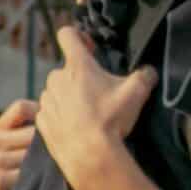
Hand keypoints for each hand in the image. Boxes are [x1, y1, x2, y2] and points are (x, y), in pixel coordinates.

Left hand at [35, 28, 155, 189]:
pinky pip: (50, 112)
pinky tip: (76, 127)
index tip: (90, 49)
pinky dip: (61, 116)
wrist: (89, 155)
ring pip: (58, 91)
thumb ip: (145, 75)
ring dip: (70, 97)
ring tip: (88, 115)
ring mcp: (46, 100)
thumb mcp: (137, 92)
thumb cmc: (111, 120)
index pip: (67, 34)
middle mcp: (56, 78)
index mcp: (77, 66)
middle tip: (99, 94)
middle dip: (81, 77)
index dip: (79, 37)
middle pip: (67, 69)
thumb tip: (148, 72)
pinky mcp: (41, 120)